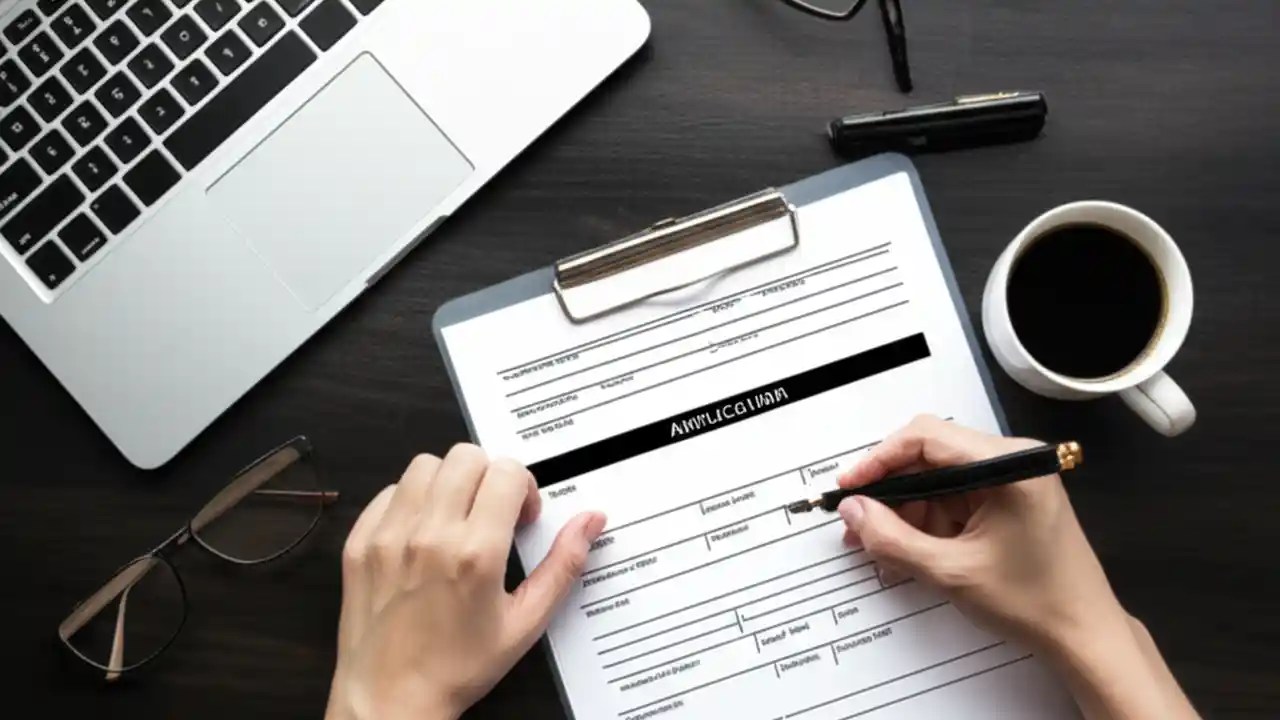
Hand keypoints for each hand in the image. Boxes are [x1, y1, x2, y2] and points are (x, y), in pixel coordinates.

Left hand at [325, 445, 605, 719]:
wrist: (391, 699)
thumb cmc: (457, 668)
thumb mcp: (525, 622)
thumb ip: (563, 566)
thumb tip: (590, 521)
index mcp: (476, 553)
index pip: (506, 471)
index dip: (523, 487)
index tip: (520, 515)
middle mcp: (430, 536)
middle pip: (466, 457)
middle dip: (489, 476)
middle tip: (492, 511)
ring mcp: (389, 536)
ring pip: (425, 465)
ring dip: (448, 481)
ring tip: (456, 516)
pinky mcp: (360, 543)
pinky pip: (388, 492)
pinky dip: (410, 500)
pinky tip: (422, 531)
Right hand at [835, 415, 1121, 651]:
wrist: (1084, 635)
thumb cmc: (1034, 602)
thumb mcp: (951, 572)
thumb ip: (892, 539)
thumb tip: (853, 510)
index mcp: (1008, 465)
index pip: (926, 438)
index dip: (879, 460)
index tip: (849, 486)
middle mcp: (1012, 461)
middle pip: (930, 456)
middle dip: (889, 488)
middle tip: (855, 517)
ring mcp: (1011, 481)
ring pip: (937, 479)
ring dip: (904, 507)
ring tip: (873, 539)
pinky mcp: (1007, 501)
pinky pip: (953, 498)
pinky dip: (925, 519)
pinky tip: (902, 543)